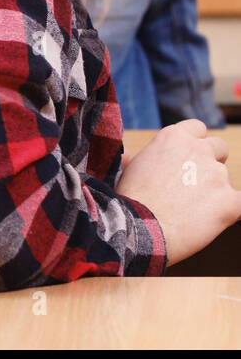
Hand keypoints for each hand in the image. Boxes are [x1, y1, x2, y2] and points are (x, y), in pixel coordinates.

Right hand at [117, 118, 240, 264]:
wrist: (138, 230)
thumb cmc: (129, 201)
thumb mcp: (127, 170)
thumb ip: (137, 159)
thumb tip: (127, 157)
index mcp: (174, 137)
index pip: (197, 128)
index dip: (193, 143)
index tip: (187, 158)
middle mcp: (199, 150)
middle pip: (219, 149)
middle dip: (210, 164)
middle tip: (195, 185)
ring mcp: (217, 175)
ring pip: (227, 180)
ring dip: (216, 192)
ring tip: (192, 213)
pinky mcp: (231, 202)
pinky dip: (233, 209)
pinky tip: (221, 217)